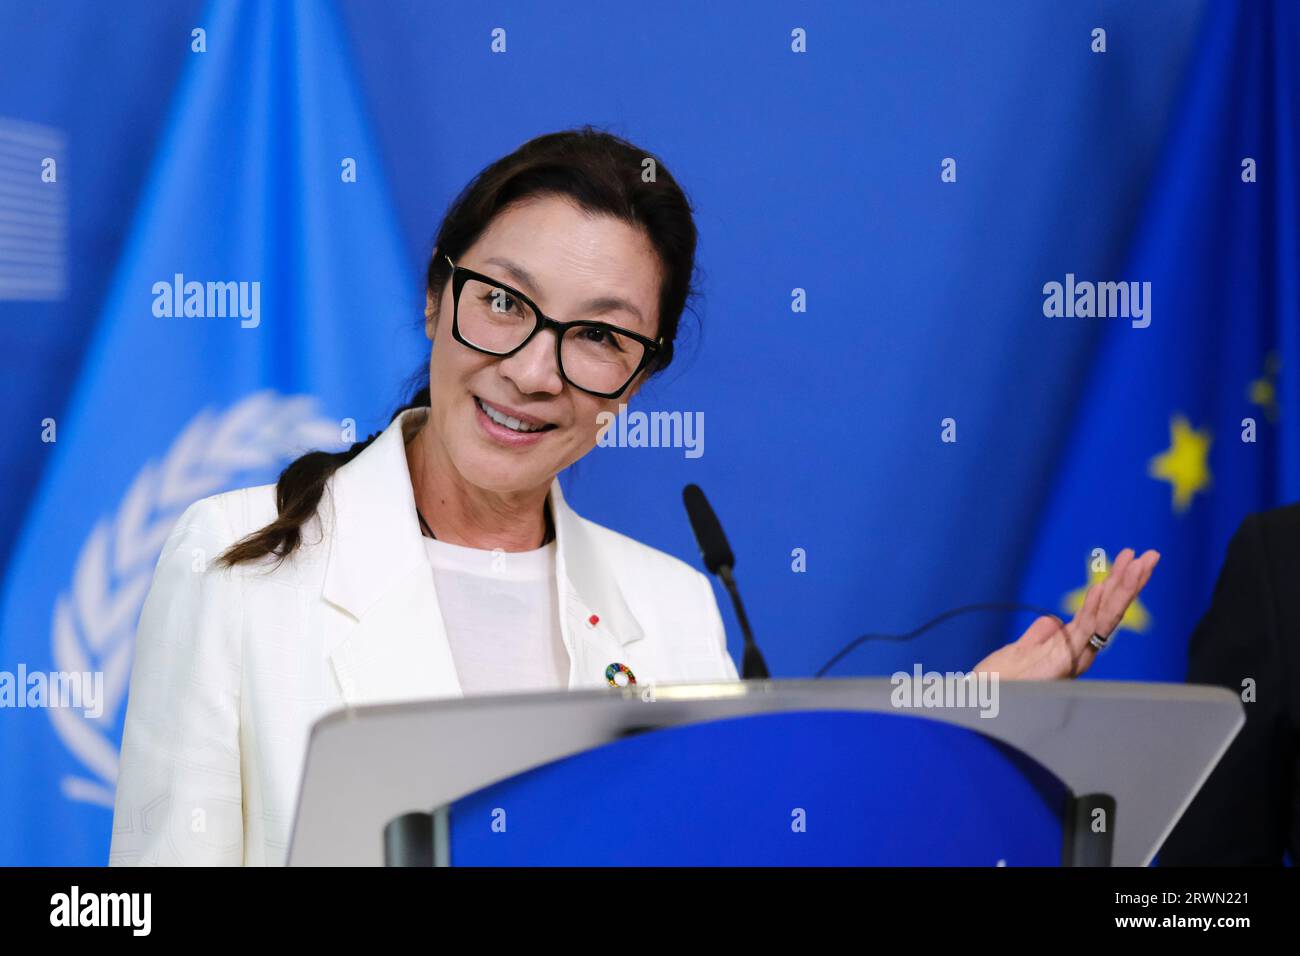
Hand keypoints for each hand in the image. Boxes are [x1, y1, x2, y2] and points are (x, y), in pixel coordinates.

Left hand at [972, 548, 1160, 679]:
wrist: (983, 696)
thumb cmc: (1001, 679)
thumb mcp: (1021, 650)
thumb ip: (1040, 634)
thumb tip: (1054, 620)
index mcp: (1070, 646)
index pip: (1100, 610)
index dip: (1115, 585)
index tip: (1128, 559)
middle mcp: (1078, 651)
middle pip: (1111, 611)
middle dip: (1131, 583)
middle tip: (1151, 555)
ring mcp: (1073, 656)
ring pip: (1106, 618)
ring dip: (1122, 589)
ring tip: (1138, 563)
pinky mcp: (1062, 661)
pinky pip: (1083, 631)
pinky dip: (1093, 608)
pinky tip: (1101, 588)